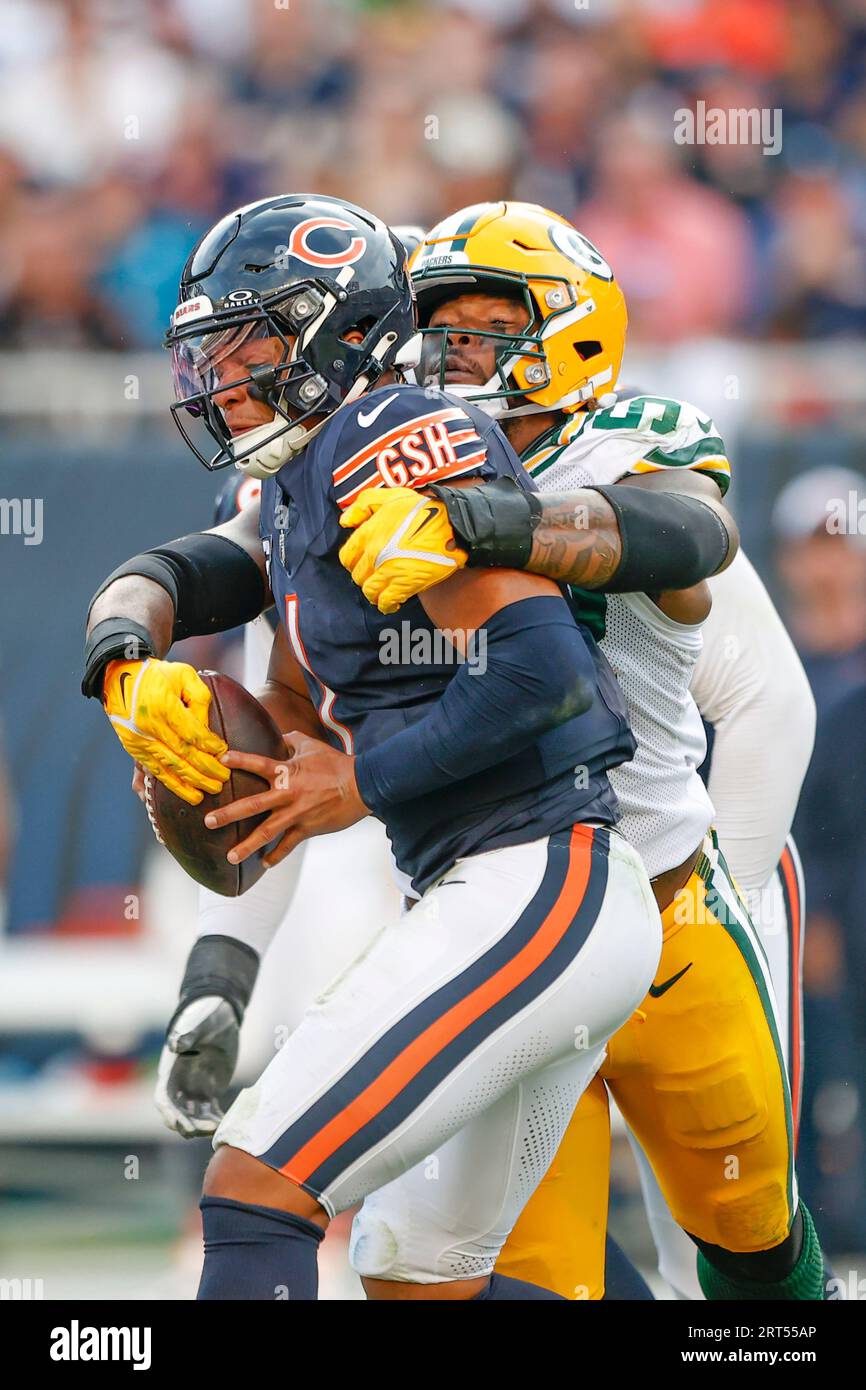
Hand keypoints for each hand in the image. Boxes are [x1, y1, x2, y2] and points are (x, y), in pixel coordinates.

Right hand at [103, 658, 229, 805]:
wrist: (120, 676)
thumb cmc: (159, 675)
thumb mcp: (185, 675)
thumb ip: (200, 700)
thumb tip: (207, 730)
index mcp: (163, 707)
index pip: (192, 733)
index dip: (210, 746)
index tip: (225, 754)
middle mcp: (149, 727)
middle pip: (182, 755)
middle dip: (204, 771)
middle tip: (222, 781)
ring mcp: (139, 740)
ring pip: (168, 768)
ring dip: (188, 784)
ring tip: (206, 794)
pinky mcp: (133, 748)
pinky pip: (153, 770)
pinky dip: (170, 784)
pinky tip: (185, 792)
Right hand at [154, 996, 238, 1137]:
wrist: (221, 1015)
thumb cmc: (205, 1016)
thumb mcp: (198, 1024)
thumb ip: (188, 1035)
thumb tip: (174, 1044)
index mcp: (171, 1070)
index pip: (164, 1098)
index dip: (168, 1113)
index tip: (177, 1124)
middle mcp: (180, 1084)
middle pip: (178, 1113)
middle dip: (186, 1125)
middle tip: (200, 1131)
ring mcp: (194, 1089)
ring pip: (193, 1117)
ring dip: (201, 1126)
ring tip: (216, 1128)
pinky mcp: (209, 1091)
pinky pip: (209, 1112)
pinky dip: (215, 1120)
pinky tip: (225, 1124)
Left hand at [204, 732, 367, 865]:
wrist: (361, 785)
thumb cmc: (336, 763)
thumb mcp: (311, 745)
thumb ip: (291, 740)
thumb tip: (278, 735)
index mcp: (286, 772)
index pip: (258, 763)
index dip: (239, 760)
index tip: (220, 760)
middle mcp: (287, 794)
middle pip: (252, 805)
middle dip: (228, 814)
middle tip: (208, 822)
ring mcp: (296, 814)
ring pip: (267, 832)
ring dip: (247, 845)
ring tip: (230, 856)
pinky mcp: (308, 828)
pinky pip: (289, 845)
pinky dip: (276, 855)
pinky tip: (264, 864)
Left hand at [338, 486, 467, 613]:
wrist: (451, 526)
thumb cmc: (423, 509)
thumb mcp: (390, 496)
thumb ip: (363, 505)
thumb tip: (345, 521)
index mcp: (368, 533)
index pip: (347, 557)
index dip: (353, 562)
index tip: (361, 563)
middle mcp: (374, 554)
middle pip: (358, 576)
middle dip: (365, 576)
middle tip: (375, 576)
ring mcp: (388, 571)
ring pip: (369, 591)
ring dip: (374, 593)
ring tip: (381, 591)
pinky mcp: (404, 585)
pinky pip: (387, 602)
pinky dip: (386, 605)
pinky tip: (391, 603)